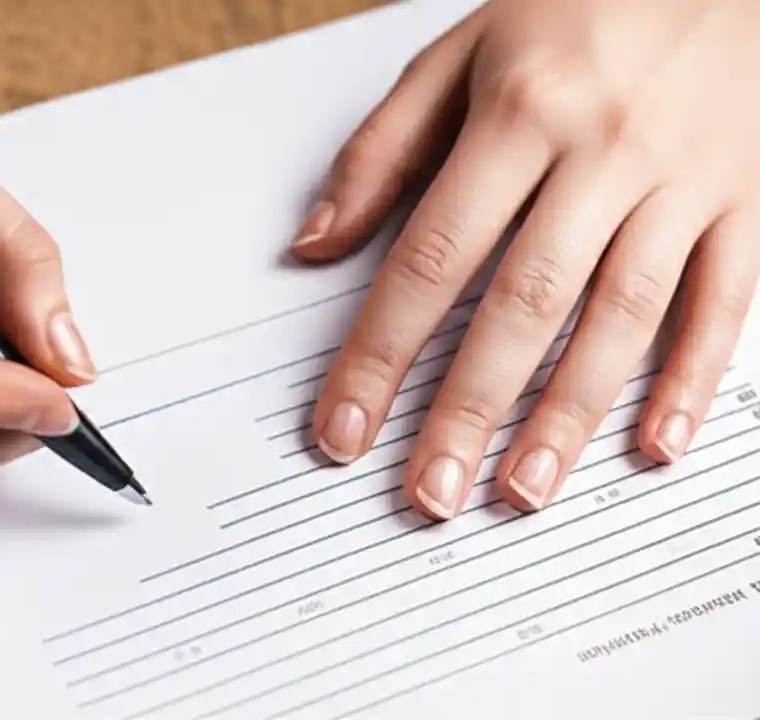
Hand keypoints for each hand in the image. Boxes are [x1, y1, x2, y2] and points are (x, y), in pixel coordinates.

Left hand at [293, 0, 759, 518]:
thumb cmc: (582, 6)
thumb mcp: (461, 51)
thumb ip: (383, 150)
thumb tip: (315, 246)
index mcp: (519, 113)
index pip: (430, 258)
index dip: (382, 353)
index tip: (345, 428)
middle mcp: (604, 151)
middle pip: (523, 304)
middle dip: (469, 410)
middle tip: (429, 494)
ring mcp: (685, 180)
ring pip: (622, 317)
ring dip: (569, 415)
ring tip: (521, 492)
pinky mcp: (747, 199)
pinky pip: (724, 300)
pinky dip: (691, 377)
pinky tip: (654, 442)